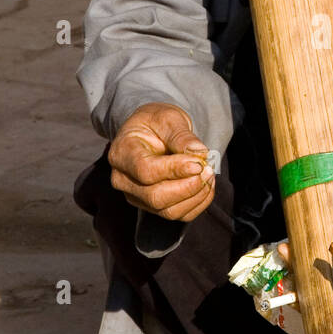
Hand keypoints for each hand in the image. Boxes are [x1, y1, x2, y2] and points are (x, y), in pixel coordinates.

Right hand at [108, 102, 214, 221]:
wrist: (154, 132)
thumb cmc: (157, 122)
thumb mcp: (168, 118)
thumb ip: (181, 135)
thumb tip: (199, 153)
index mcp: (122, 153)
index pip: (145, 171)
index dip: (174, 170)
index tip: (198, 163)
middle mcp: (124, 180)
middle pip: (155, 197)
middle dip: (187, 186)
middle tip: (208, 169)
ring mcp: (137, 197)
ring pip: (168, 211)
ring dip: (196, 196)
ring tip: (209, 174)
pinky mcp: (153, 207)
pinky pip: (179, 215)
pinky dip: (198, 203)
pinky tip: (207, 185)